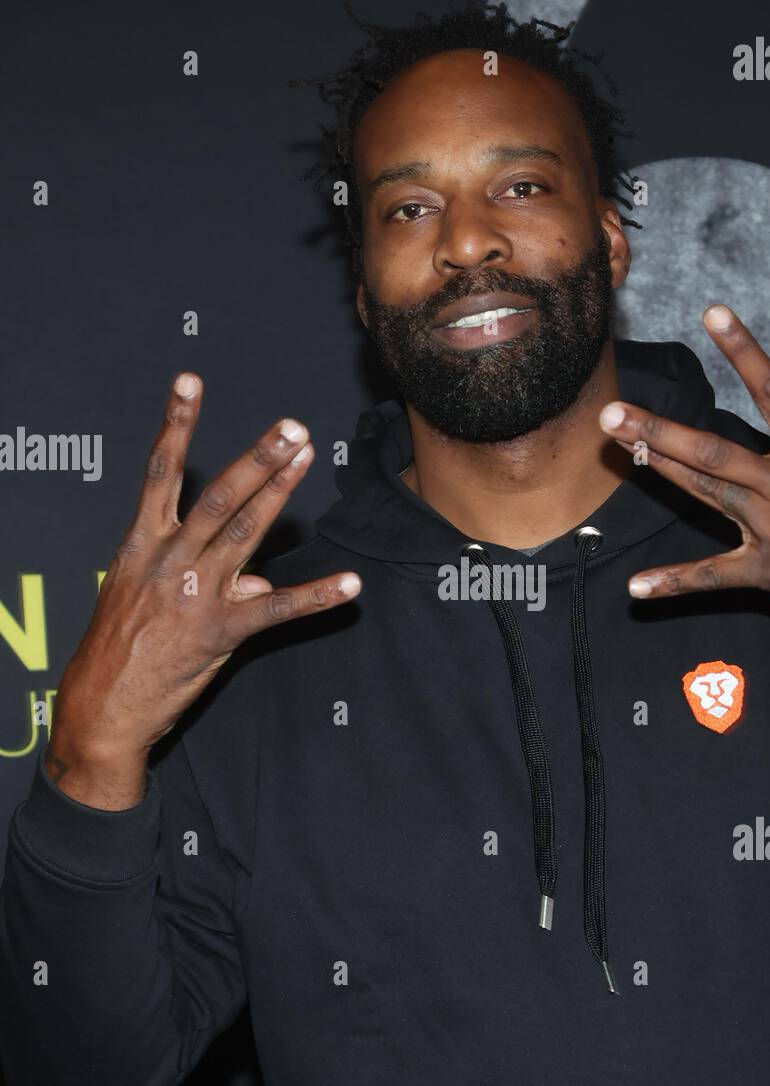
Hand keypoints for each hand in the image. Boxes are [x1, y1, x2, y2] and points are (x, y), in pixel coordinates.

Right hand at [47, 372, 361, 806]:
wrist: (103, 703)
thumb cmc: (122, 645)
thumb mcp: (144, 593)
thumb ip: (200, 573)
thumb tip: (257, 582)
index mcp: (142, 542)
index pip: (160, 471)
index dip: (175, 424)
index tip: (190, 382)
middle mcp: (169, 559)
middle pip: (218, 496)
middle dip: (256, 458)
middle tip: (289, 427)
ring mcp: (195, 594)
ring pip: (244, 533)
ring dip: (280, 494)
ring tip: (307, 457)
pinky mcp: (220, 632)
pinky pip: (276, 611)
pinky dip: (316, 596)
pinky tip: (350, 584)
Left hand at [599, 305, 769, 680]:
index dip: (743, 350)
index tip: (713, 313)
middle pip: (713, 448)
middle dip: (660, 429)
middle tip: (615, 412)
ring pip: (705, 492)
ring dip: (658, 470)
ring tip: (619, 450)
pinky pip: (713, 576)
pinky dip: (674, 582)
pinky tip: (639, 587)